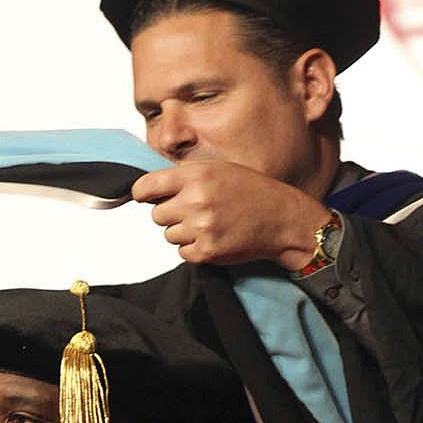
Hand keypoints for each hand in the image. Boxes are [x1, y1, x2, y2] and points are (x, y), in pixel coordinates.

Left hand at [131, 160, 328, 268]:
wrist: (280, 219)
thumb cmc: (250, 191)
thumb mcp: (217, 169)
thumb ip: (184, 176)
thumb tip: (151, 187)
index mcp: (195, 176)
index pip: (146, 187)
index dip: (142, 193)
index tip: (144, 197)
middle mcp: (195, 202)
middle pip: (156, 215)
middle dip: (170, 214)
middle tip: (192, 212)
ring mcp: (201, 229)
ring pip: (169, 235)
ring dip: (183, 232)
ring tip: (207, 224)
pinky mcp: (207, 252)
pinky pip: (182, 253)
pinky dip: (193, 248)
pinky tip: (211, 238)